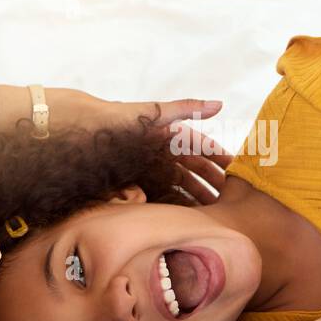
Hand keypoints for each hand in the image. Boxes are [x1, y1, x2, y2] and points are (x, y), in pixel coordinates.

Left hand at [43, 90, 235, 204]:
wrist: (85, 132)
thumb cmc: (121, 120)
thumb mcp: (156, 113)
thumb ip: (186, 109)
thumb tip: (219, 104)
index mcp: (169, 133)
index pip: (201, 148)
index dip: (218, 159)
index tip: (235, 172)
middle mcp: (162, 150)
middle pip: (192, 170)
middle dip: (211, 184)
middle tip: (228, 200)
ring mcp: (150, 166)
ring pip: (179, 184)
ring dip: (195, 197)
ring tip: (210, 213)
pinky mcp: (137, 180)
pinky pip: (161, 193)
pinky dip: (174, 204)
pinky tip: (183, 216)